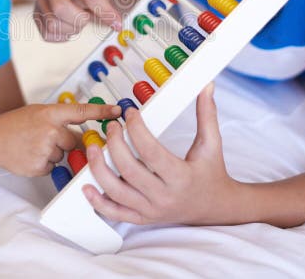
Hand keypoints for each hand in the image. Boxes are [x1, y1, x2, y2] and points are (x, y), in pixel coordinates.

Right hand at [0, 102, 120, 176]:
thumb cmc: (14, 126)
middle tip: (43, 138)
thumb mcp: (38, 114)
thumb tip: (82, 135)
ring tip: (33, 146)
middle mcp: (50, 130)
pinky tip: (30, 155)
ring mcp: (45, 149)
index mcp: (50, 113)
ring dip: (53, 153)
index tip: (118, 110)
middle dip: (64, 142)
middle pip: (75, 140)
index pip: (82, 111)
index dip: (102, 110)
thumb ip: (60, 121)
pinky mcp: (41, 166)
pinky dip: (45, 163)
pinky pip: (53, 166)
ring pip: (63, 155)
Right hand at [34, 0, 121, 41]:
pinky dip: (63, 34)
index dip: (104, 12)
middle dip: (81, 19)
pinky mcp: (36, 15)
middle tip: (89, 15)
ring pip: (54, 25)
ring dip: (73, 28)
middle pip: (61, 10)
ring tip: (79, 16)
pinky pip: (48, 34)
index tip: (117, 24)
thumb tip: (104, 9)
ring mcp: (40, 0)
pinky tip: (70, 23)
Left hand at [83, 83, 241, 224]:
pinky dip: (99, 202)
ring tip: (94, 148)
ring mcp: (152, 209)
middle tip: (111, 127)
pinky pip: (116, 213)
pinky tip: (86, 187)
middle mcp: (164, 196)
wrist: (217, 208)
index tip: (130, 113)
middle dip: (115, 146)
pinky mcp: (144, 218)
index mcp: (181, 177)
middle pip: (130, 171)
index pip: (151, 152)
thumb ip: (207, 114)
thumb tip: (207, 87)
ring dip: (100, 170)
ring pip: (117, 193)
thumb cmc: (212, 174)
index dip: (137, 130)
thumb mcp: (212, 144)